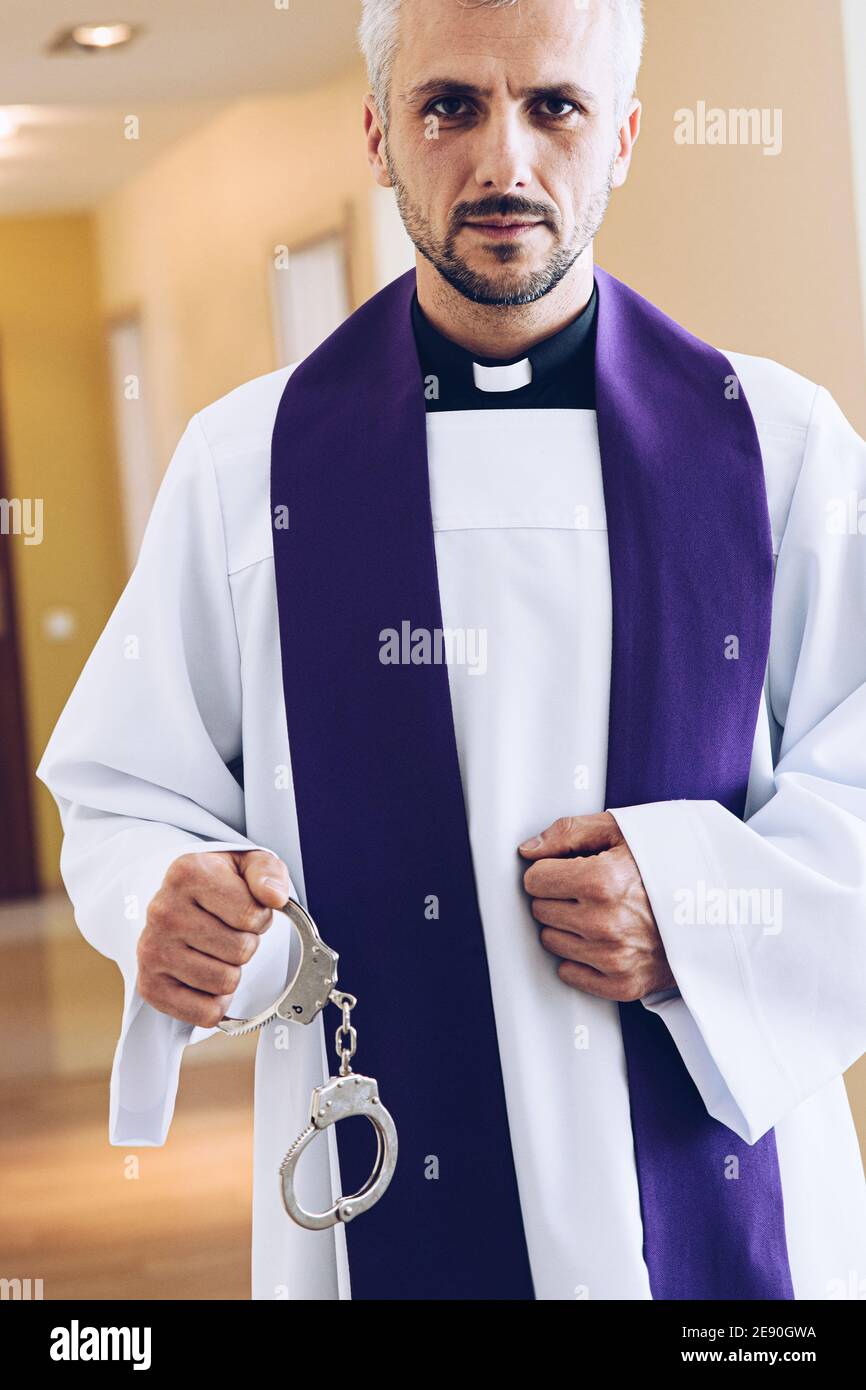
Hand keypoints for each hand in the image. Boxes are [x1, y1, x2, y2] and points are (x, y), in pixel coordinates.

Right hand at [136, 849, 290, 1026]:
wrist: (181, 904)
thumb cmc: (219, 885)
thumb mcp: (248, 864)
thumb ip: (268, 872)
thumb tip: (274, 896)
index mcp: (187, 873)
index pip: (253, 915)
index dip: (259, 917)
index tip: (244, 909)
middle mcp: (163, 910)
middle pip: (241, 951)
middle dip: (245, 943)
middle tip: (227, 931)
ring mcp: (152, 950)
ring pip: (225, 982)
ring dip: (230, 970)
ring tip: (214, 950)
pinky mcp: (149, 985)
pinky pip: (205, 1013)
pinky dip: (215, 1002)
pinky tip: (205, 977)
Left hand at [518, 812, 674, 1001]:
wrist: (717, 908)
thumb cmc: (669, 864)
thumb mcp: (621, 831)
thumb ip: (567, 832)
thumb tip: (527, 850)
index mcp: (602, 881)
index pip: (534, 880)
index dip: (549, 870)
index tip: (569, 869)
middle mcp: (605, 923)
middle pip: (540, 910)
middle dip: (558, 897)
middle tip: (589, 890)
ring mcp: (614, 958)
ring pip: (551, 941)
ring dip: (568, 926)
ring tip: (601, 911)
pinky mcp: (622, 984)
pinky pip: (569, 972)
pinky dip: (580, 957)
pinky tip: (604, 938)